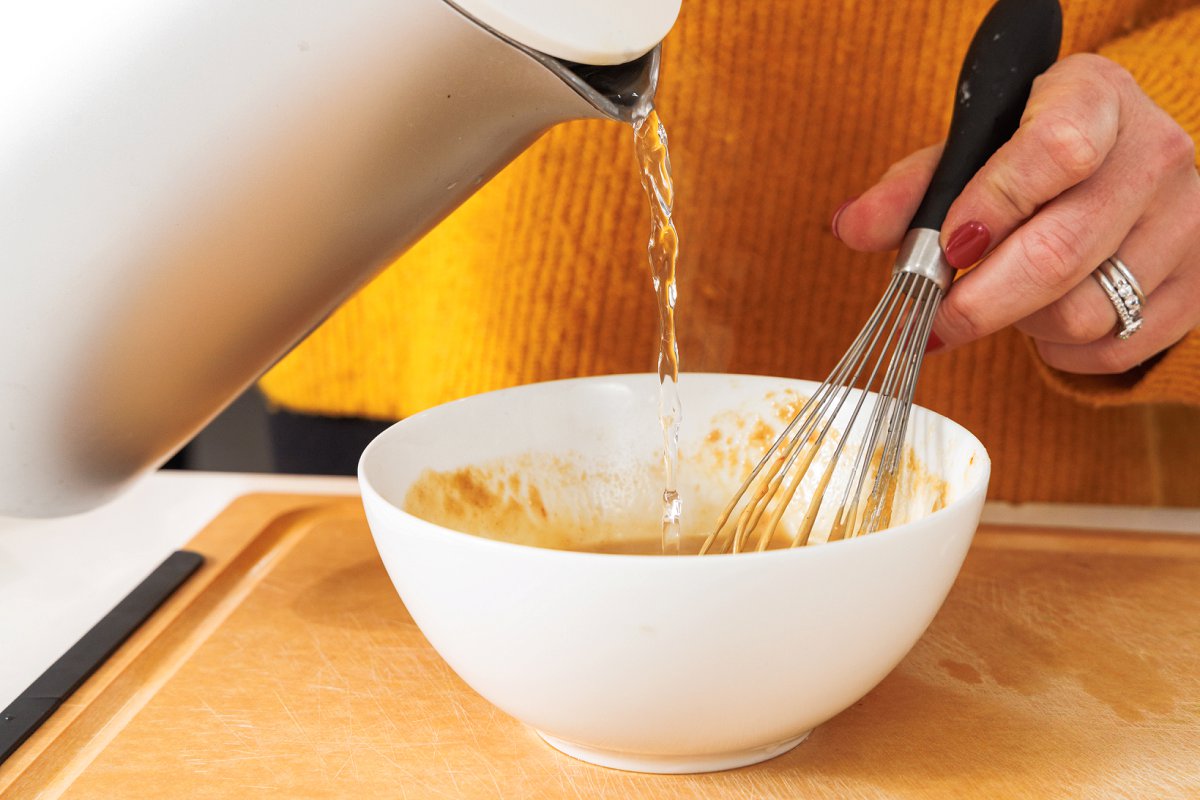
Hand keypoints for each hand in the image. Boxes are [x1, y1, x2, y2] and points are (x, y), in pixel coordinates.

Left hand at [832, 53, 1199, 374]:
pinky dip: (1061, 351)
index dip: (992, 206)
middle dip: (977, 302)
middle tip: (931, 322)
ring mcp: (1185, 223)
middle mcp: (1154, 155)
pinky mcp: (1196, 284)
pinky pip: (1114, 347)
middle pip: (1059, 252)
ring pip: (1083, 311)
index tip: (947, 246)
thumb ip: (910, 189)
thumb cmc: (1034, 157)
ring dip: (1020, 324)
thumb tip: (852, 227)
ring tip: (1001, 298)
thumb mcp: (972, 150)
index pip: (1055, 150)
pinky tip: (1042, 319)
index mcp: (1096, 99)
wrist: (1123, 168)